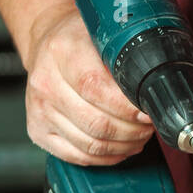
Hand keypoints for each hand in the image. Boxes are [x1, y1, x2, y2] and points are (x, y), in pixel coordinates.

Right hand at [25, 8, 152, 163]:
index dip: (127, 108)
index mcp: (62, 52)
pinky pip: (77, 156)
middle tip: (149, 125)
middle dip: (132, 130)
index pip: (95, 88)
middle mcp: (45, 82)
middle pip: (96, 122)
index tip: (148, 112)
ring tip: (139, 136)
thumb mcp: (102, 34)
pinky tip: (121, 147)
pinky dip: (106, 157)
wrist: (46, 46)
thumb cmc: (78, 41)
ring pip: (90, 143)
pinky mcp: (38, 132)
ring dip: (123, 145)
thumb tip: (154, 85)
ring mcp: (39, 110)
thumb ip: (124, 57)